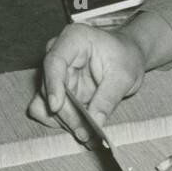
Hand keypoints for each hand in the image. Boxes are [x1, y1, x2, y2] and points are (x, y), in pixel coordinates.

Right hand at [29, 24, 146, 141]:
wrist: (128, 58)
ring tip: (84, 131)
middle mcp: (58, 53)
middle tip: (84, 131)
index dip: (53, 85)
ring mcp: (55, 72)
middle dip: (64, 111)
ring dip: (61, 118)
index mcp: (74, 39)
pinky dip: (61, 120)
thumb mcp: (124, 77)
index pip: (54, 61)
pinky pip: (47, 108)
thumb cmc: (126, 58)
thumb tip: (95, 121)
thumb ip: (108, 98)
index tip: (56, 107)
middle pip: (48, 86)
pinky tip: (79, 125)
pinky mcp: (56, 89)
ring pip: (43, 100)